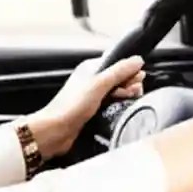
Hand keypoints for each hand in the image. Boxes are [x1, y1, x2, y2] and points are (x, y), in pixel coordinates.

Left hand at [27, 55, 144, 158]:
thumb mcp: (99, 84)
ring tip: (127, 101)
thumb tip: (137, 60)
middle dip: (129, 85)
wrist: (56, 130)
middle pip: (119, 79)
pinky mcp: (94, 111)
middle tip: (131, 93)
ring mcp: (93, 96)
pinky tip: (120, 111)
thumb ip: (119, 71)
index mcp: (91, 68)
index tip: (137, 80)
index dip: (130, 71)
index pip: (117, 63)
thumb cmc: (71, 106)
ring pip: (117, 93)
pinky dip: (119, 108)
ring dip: (125, 97)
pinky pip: (112, 106)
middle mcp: (91, 80)